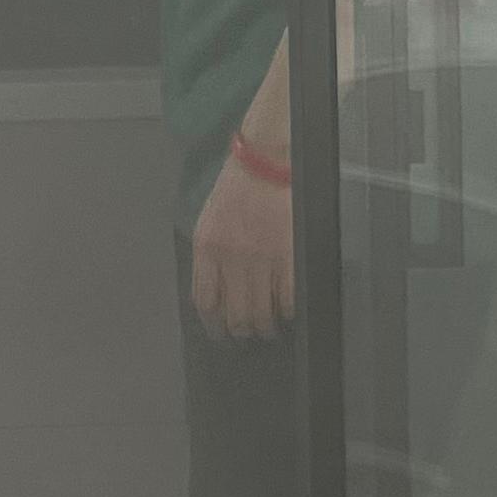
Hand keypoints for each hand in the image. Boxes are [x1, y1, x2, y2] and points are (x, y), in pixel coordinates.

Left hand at [190, 145, 295, 343]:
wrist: (264, 162)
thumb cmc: (235, 190)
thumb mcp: (208, 223)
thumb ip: (209, 258)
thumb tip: (216, 294)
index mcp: (208, 248)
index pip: (206, 302)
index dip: (213, 326)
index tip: (219, 333)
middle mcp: (232, 257)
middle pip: (235, 315)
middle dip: (241, 332)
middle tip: (247, 334)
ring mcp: (262, 258)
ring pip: (262, 313)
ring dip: (265, 327)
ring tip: (268, 328)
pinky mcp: (289, 255)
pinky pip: (289, 299)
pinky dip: (289, 311)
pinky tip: (288, 311)